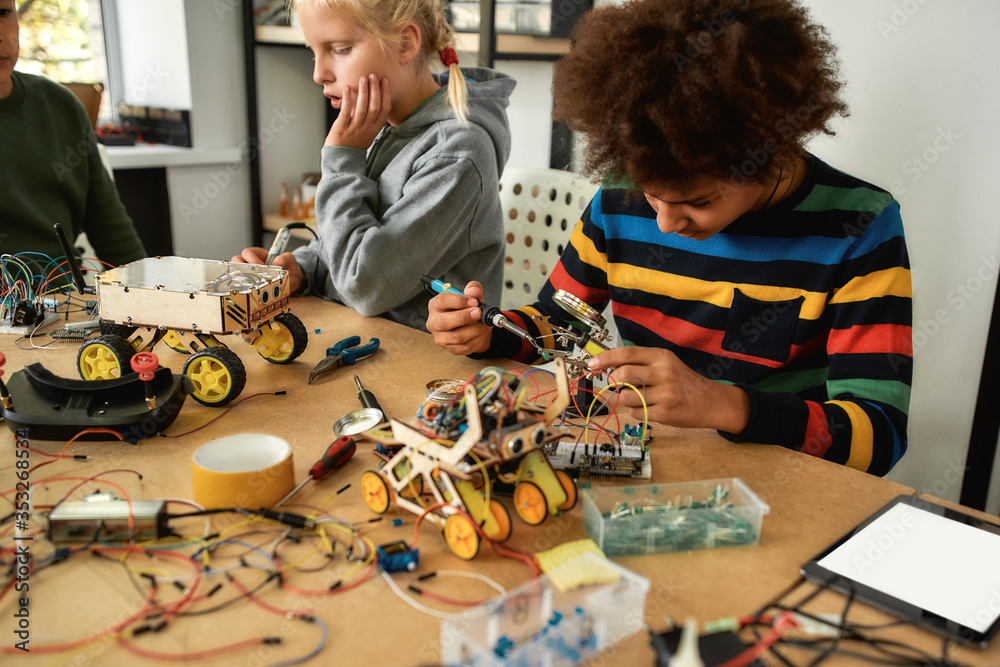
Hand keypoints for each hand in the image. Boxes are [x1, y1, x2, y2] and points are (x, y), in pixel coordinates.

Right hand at [230, 247, 306, 293]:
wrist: (293, 278)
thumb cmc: (288, 267)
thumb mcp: (289, 260)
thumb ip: (285, 258)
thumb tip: (277, 262)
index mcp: (258, 254)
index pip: (247, 253)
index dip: (251, 259)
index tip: (260, 266)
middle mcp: (251, 263)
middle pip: (236, 262)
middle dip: (242, 269)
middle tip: (252, 276)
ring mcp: (249, 273)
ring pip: (237, 274)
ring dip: (242, 279)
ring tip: (251, 284)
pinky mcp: (251, 284)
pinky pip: (243, 285)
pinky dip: (246, 288)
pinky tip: (253, 291)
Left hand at [325, 74, 390, 148]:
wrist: (341, 159)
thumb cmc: (354, 144)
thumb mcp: (370, 134)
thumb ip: (377, 120)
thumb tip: (387, 105)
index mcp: (374, 129)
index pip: (384, 110)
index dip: (386, 94)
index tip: (385, 81)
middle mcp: (366, 129)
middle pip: (374, 107)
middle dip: (375, 89)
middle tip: (373, 75)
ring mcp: (354, 129)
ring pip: (362, 108)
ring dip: (363, 92)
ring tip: (363, 78)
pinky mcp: (342, 128)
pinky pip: (346, 112)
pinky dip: (347, 100)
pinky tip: (347, 88)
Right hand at [426, 280, 492, 355]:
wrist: (471, 326)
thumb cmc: (466, 309)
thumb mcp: (471, 296)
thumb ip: (473, 290)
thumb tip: (474, 291)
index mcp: (436, 305)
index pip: (442, 301)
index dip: (459, 301)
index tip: (474, 301)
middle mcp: (434, 322)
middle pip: (444, 322)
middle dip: (464, 317)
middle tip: (478, 313)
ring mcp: (441, 337)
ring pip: (457, 336)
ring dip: (475, 329)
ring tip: (485, 324)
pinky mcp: (451, 348)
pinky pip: (465, 346)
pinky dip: (478, 339)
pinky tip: (483, 332)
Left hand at [588, 346, 750, 432]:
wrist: (711, 402)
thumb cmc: (683, 381)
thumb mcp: (666, 363)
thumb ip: (641, 363)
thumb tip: (609, 367)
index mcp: (662, 357)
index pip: (627, 354)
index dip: (605, 359)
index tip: (592, 364)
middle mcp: (663, 373)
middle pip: (623, 374)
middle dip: (613, 381)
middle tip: (616, 384)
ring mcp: (665, 394)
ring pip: (626, 396)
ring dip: (625, 398)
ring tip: (637, 397)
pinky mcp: (665, 413)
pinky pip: (636, 412)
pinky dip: (635, 411)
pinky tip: (647, 407)